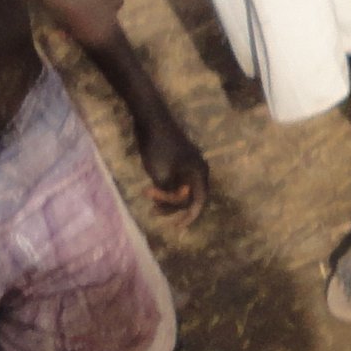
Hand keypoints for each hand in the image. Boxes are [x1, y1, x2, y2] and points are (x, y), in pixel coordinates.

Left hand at [135, 108, 209, 226]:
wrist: (152, 122)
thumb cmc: (159, 149)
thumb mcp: (162, 177)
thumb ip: (170, 194)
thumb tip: (175, 201)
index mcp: (199, 173)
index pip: (200, 201)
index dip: (190, 217)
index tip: (177, 228)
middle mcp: (197, 170)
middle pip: (191, 196)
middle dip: (174, 207)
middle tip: (154, 210)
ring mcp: (188, 165)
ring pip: (182, 189)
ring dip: (167, 198)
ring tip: (150, 202)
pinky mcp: (178, 162)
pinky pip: (176, 181)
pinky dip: (165, 189)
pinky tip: (152, 191)